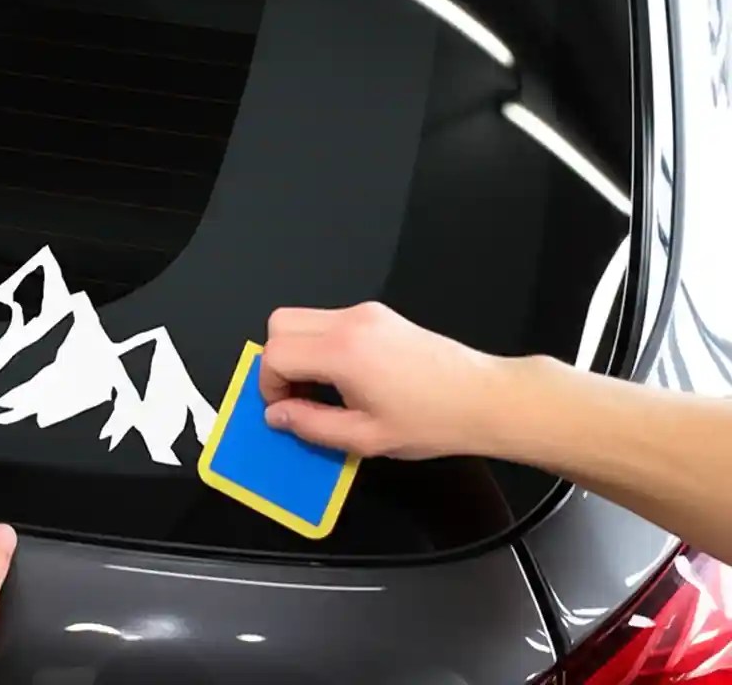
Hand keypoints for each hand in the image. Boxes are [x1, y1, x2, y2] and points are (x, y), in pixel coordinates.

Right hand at [260, 302, 509, 458]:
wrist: (484, 398)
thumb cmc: (433, 420)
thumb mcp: (364, 438)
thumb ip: (310, 425)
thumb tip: (276, 416)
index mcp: (344, 352)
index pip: (276, 353)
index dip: (268, 385)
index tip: (283, 409)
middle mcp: (351, 322)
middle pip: (280, 324)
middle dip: (276, 361)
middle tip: (295, 396)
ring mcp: (366, 314)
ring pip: (303, 319)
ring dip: (299, 352)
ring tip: (321, 390)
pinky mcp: (379, 315)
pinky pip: (330, 322)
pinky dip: (321, 346)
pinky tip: (343, 379)